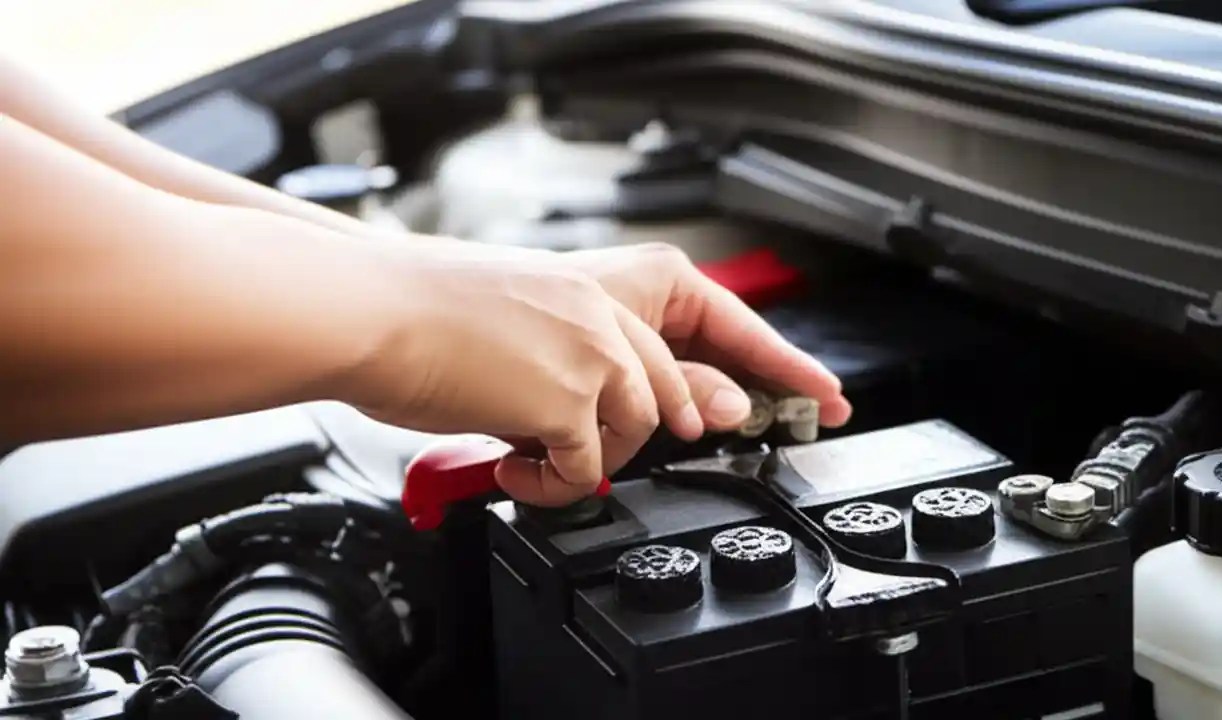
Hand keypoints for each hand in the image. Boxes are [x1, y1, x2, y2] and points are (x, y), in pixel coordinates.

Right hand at [408, 239, 851, 432]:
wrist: (372, 309)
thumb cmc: (434, 312)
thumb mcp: (539, 323)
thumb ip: (614, 359)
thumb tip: (695, 409)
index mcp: (607, 281)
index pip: (720, 318)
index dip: (780, 361)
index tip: (823, 393)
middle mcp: (611, 311)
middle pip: (676, 395)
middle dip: (649, 432)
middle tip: (582, 440)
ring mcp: (594, 352)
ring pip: (638, 434)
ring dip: (587, 456)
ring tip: (526, 447)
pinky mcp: (566, 398)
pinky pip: (589, 469)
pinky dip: (553, 483)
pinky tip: (515, 466)